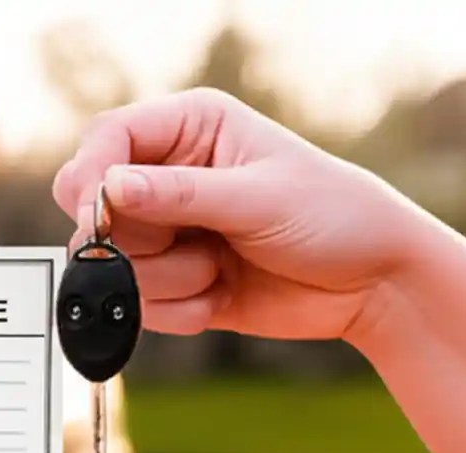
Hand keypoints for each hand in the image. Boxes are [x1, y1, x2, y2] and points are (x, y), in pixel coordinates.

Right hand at [53, 87, 441, 342]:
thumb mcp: (258, 198)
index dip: (93, 177)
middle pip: (93, 208)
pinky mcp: (171, 282)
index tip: (99, 218)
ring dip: (170, 278)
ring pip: (114, 264)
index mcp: (189, 129)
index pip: (107, 140)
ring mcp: (167, 231)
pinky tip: (223, 293)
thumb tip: (109, 188)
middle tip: (181, 245)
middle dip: (131, 239)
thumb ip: (179, 194)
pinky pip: (138, 305)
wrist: (373, 286)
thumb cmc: (334, 218)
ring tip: (223, 267)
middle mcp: (168, 176)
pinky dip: (180, 309)